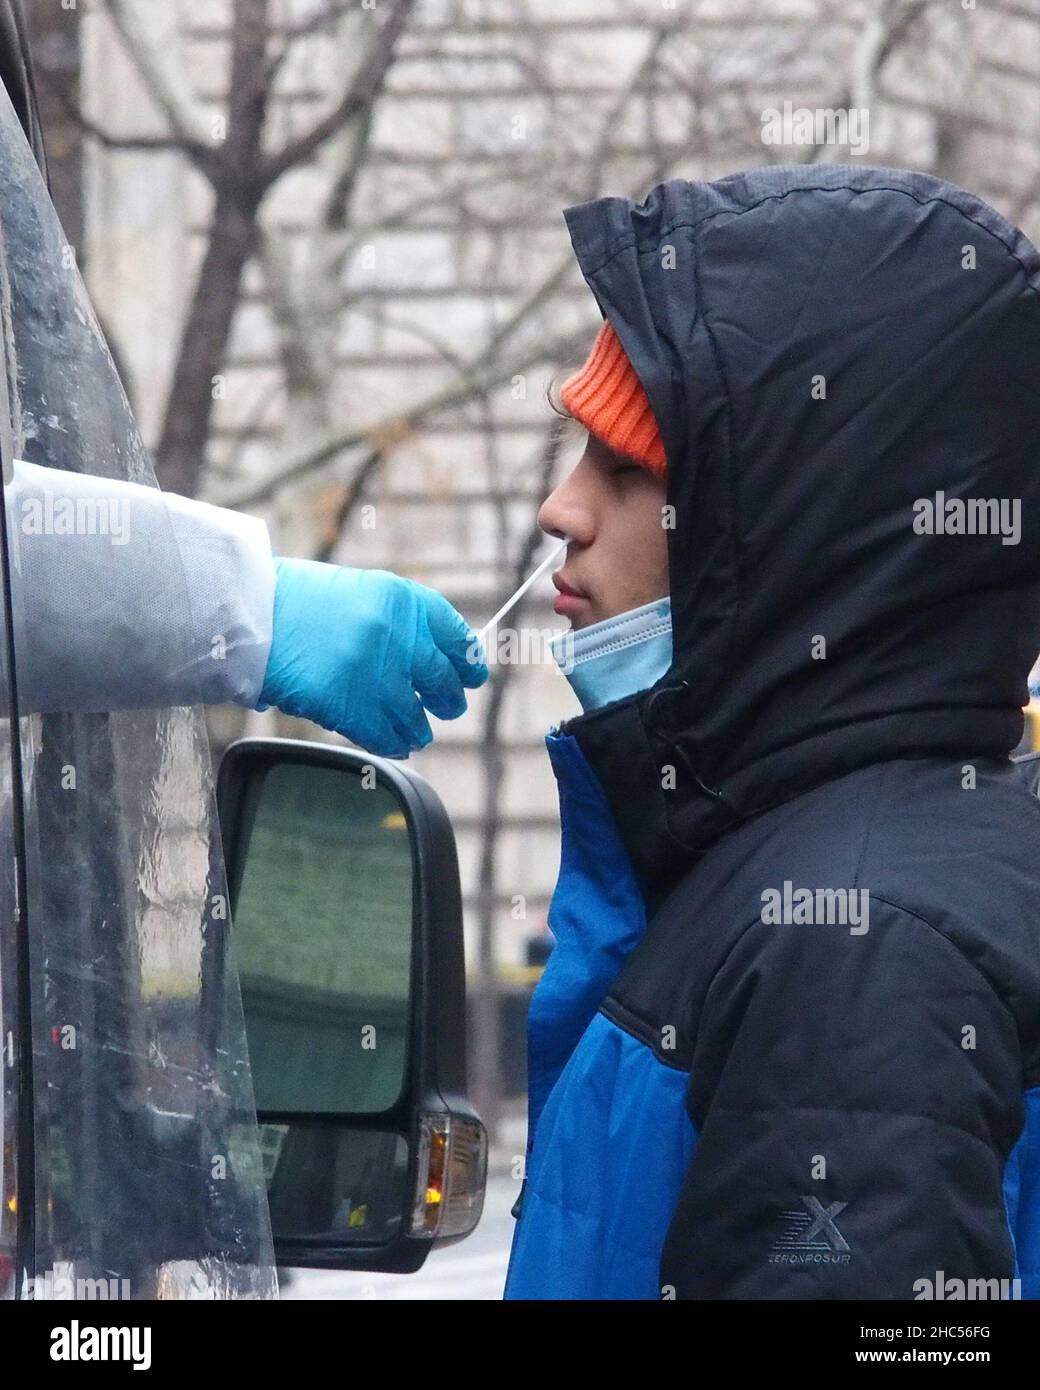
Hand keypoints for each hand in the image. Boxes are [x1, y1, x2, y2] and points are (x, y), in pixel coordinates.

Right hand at [257, 558, 487, 756]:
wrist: (246, 612)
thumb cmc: (293, 600)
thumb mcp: (357, 592)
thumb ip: (396, 621)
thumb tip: (431, 654)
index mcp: (401, 599)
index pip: (454, 634)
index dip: (467, 659)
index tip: (472, 673)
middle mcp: (396, 635)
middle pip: (442, 679)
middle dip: (449, 699)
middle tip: (449, 707)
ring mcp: (374, 673)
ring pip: (415, 715)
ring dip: (418, 728)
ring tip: (417, 732)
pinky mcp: (350, 706)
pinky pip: (384, 735)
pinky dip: (391, 743)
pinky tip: (392, 744)